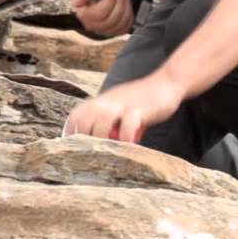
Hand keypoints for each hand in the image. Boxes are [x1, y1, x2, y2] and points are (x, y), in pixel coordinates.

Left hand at [62, 74, 185, 143]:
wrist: (166, 83)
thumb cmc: (142, 100)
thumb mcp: (120, 108)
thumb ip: (110, 123)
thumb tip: (102, 146)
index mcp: (101, 101)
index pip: (76, 115)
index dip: (70, 133)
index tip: (72, 150)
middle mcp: (108, 101)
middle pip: (84, 119)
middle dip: (84, 139)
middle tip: (90, 156)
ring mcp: (123, 104)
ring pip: (102, 121)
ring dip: (103, 138)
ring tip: (108, 152)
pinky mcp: (139, 109)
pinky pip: (128, 124)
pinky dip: (126, 138)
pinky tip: (129, 147)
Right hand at [71, 0, 133, 36]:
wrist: (92, 9)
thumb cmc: (88, 1)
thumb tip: (79, 0)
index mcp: (85, 17)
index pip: (100, 14)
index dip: (109, 2)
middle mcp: (95, 27)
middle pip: (111, 20)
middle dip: (119, 3)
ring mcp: (106, 32)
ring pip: (120, 24)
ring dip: (126, 8)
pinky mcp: (116, 32)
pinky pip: (126, 27)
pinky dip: (129, 16)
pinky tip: (128, 5)